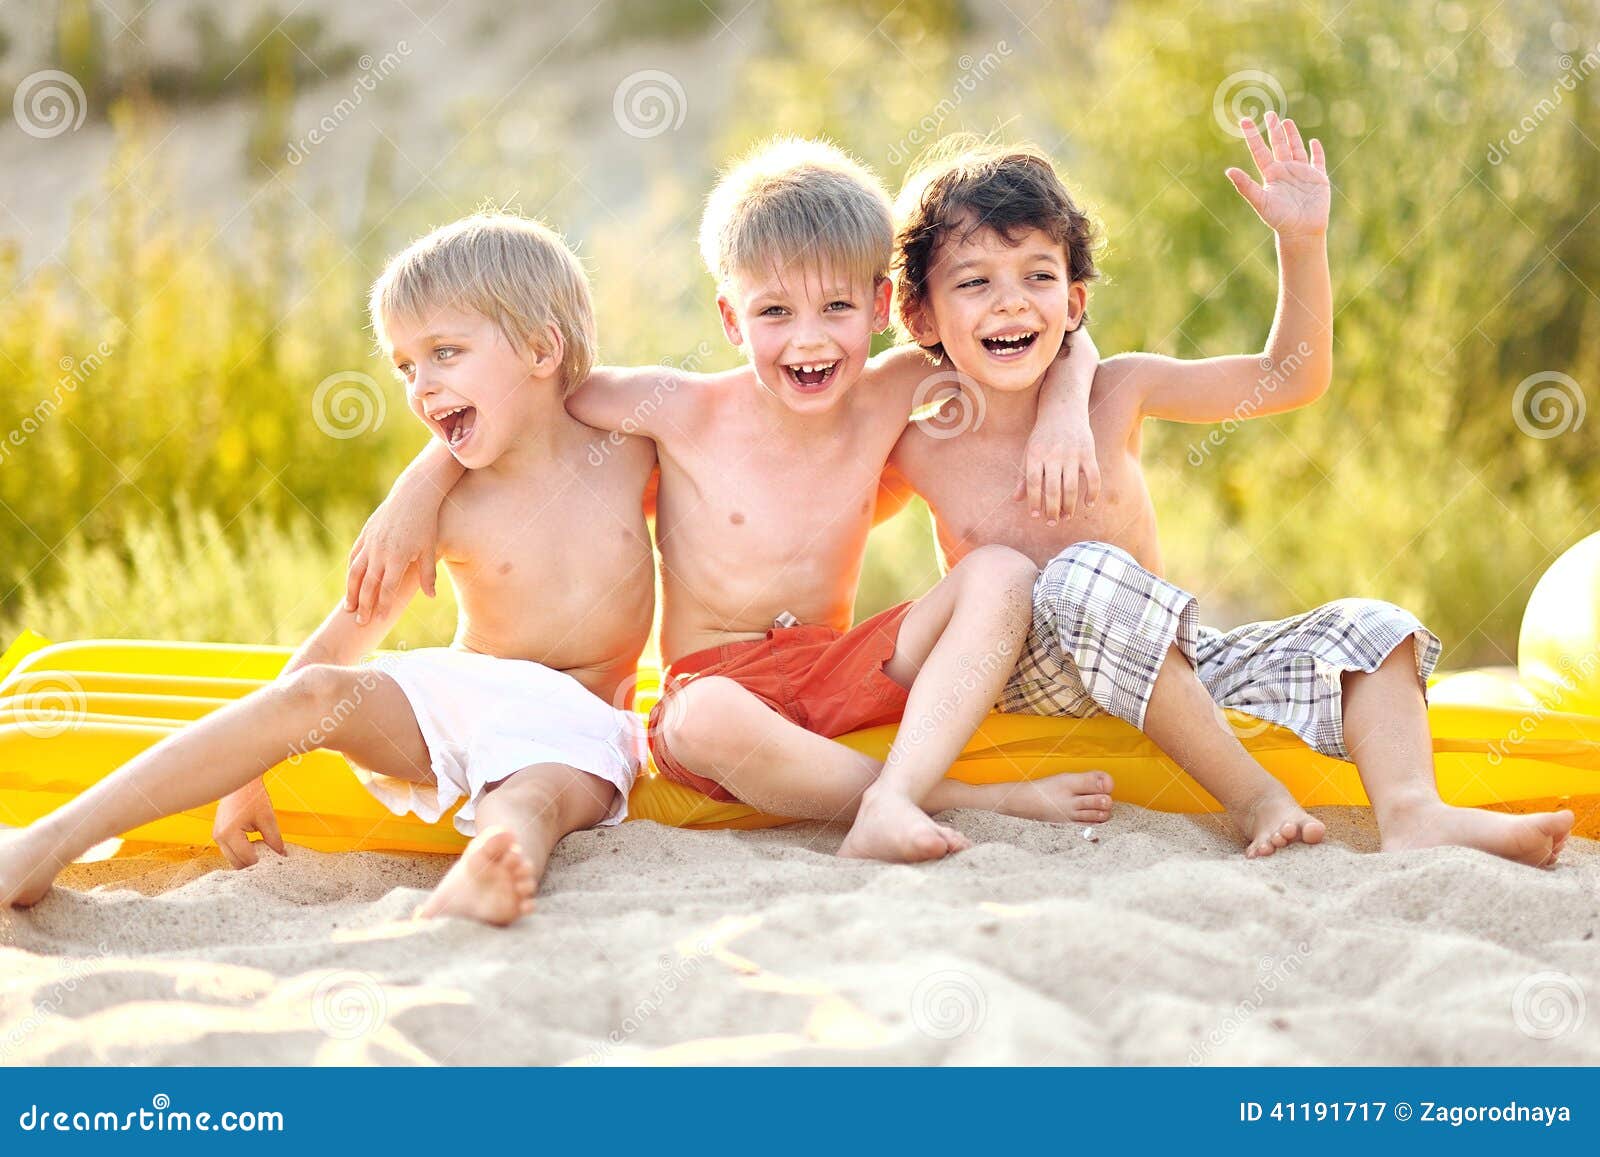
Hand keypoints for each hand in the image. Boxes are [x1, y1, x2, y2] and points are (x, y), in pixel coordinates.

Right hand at [212, 778, 284, 867]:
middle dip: (254, 863)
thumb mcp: (267, 818)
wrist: (240, 782)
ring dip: (247, 857)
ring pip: (232, 859)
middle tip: (269, 856)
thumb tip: (281, 853)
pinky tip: (253, 843)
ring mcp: (217, 836)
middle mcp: (220, 837)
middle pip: (237, 863)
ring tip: (261, 847)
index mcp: (229, 834)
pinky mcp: (218, 834)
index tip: (274, 859)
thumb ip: (274, 839)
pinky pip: (230, 850)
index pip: (247, 859)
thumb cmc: (251, 795)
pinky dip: (241, 851)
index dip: (263, 861)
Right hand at [346, 492, 438, 624]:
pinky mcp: (366, 533)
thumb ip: (427, 575)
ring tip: (349, 607)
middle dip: (364, 605)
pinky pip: (354, 556)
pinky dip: (351, 571)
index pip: (386, 589)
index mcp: (397, 558)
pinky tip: (351, 582)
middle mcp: (380, 551)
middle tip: (360, 622)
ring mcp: (370, 542)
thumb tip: (430, 597)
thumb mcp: (430, 550)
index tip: (379, 620)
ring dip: (352, 591)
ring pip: (356, 571)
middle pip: (368, 584)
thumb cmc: (426, 523)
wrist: (413, 494)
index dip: (382, 606)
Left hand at [1016, 418, 1100, 523]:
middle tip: (1051, 523)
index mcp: (1036, 454)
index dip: (1033, 501)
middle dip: (1051, 510)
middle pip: (1052, 489)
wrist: (1063, 408)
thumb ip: (1024, 475)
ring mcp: (1073, 454)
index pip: (1033, 483)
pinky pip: (1093, 477)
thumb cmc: (1043, 435)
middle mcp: (1054, 455)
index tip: (1035, 516)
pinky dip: (1092, 493)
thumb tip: (1016, 499)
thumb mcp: (1029, 452)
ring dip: (1069, 506)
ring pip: (1071, 487)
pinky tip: (1088, 504)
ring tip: (1066, 517)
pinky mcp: (1088, 453)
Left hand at [1226, 112, 1328, 239]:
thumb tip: (1228, 171)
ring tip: (1285, 122)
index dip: (1252, 135)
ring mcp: (1302, 173)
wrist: (1301, 231)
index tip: (1244, 120)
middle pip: (1278, 145)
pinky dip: (1316, 151)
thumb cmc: (1279, 219)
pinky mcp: (1318, 178)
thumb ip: (1245, 186)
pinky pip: (1318, 161)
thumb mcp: (1261, 201)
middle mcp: (1285, 171)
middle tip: (1269, 114)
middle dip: (1274, 130)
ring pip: (1295, 149)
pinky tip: (1313, 142)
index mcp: (1271, 175)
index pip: (1260, 150)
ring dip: (1292, 136)